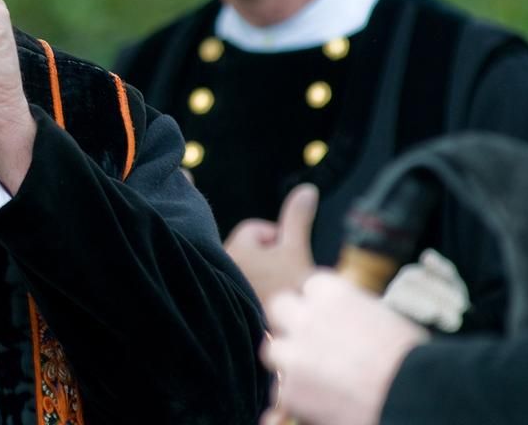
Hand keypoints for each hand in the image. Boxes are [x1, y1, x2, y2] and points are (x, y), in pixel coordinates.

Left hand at [225, 183, 318, 305]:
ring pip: (244, 270)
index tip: (288, 257)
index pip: (254, 229)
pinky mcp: (225, 306)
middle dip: (267, 258)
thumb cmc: (290, 291)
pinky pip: (238, 290)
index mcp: (234, 249)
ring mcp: (221, 286)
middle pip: (247, 250)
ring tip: (277, 293)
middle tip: (283, 277)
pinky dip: (252, 293)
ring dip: (261, 276)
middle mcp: (221, 265)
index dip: (278, 238)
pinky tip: (267, 306)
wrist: (289, 337)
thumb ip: (297, 218)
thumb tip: (307, 189)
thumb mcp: (296, 249)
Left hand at [261, 271, 428, 424]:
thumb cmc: (414, 359)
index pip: (309, 285)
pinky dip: (294, 396)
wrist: (414, 397)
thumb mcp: (388, 319)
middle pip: (279, 307)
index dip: (317, 302)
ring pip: (273, 350)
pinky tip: (315, 402)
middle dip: (290, 321)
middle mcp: (306, 317)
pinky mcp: (291, 389)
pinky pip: (280, 390)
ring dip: (288, 360)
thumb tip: (350, 321)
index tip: (324, 314)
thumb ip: (357, 312)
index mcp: (333, 293)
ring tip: (310, 375)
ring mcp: (294, 353)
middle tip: (308, 339)